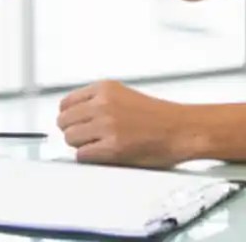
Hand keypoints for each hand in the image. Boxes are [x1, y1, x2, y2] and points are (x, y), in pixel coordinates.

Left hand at [56, 80, 195, 167]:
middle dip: (73, 130)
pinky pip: (82, 155)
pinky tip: (103, 154)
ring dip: (81, 145)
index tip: (73, 122)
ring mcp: (107, 125)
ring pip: (70, 138)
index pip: (66, 103)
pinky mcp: (112, 147)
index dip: (69, 116)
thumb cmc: (159, 116)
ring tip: (98, 145)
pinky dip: (89, 157)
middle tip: (85, 137)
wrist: (181, 129)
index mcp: (105, 88)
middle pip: (64, 121)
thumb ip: (99, 101)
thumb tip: (75, 114)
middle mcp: (103, 104)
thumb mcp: (125, 95)